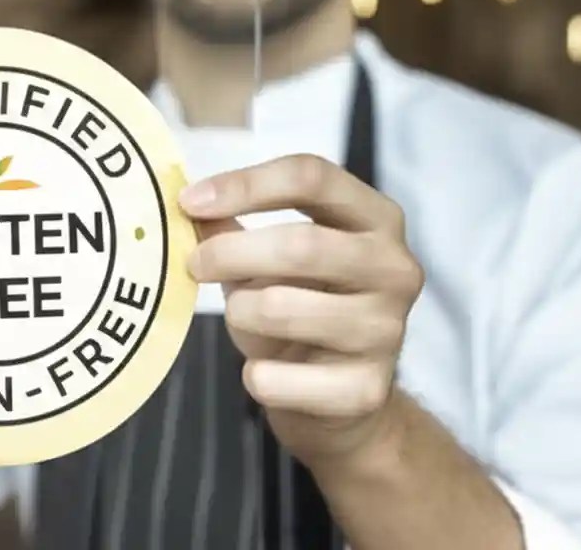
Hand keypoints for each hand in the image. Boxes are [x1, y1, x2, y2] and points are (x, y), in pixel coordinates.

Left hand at [179, 154, 423, 467]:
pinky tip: (263, 372)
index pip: (312, 177)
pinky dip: (254, 375)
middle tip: (194, 264)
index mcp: (375, 219)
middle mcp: (394, 268)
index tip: (189, 201)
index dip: (244, 184)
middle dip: (229, 253)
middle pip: (301, 243)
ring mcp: (387, 331)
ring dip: (241, 313)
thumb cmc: (302, 312)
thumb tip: (186, 202)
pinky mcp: (367, 390)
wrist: (343, 403)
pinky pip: (276, 377)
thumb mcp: (268, 260)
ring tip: (243, 319)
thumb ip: (230, 226)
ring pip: (281, 308)